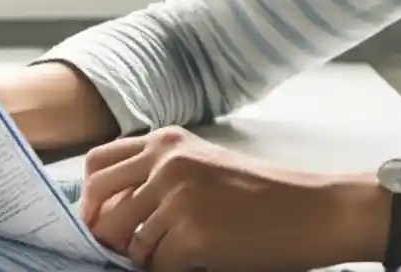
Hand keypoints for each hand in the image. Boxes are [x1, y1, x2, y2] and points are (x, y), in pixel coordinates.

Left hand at [80, 126, 374, 270]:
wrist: (311, 209)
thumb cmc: (261, 192)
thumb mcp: (203, 164)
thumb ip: (158, 174)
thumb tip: (107, 211)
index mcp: (167, 142)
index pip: (97, 164)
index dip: (89, 198)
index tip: (98, 219)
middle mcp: (165, 163)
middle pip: (99, 205)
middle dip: (103, 233)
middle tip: (122, 249)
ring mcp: (176, 197)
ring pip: (128, 242)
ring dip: (147, 256)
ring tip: (181, 251)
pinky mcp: (190, 233)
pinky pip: (158, 264)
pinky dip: (172, 269)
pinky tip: (199, 259)